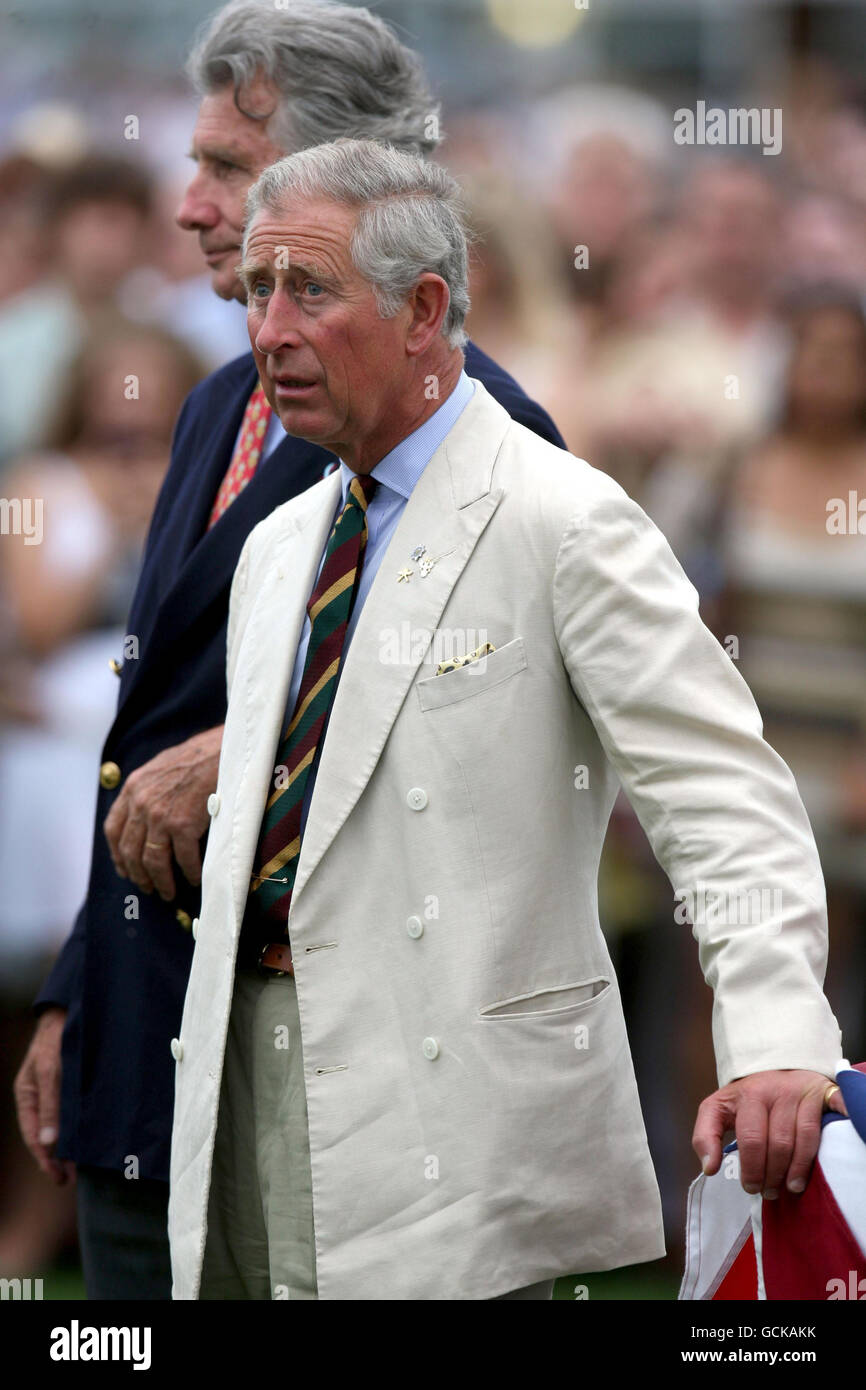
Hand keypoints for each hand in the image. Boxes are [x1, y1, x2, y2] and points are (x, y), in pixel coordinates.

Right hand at [14, 1008, 73, 1183]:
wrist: (73, 1008)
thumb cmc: (57, 1037)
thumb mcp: (51, 1071)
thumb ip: (50, 1105)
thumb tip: (48, 1143)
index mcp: (27, 1094)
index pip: (33, 1135)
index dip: (45, 1158)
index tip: (58, 1176)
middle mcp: (40, 1095)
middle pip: (46, 1134)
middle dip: (56, 1158)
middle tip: (69, 1180)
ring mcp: (56, 1090)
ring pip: (60, 1125)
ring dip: (68, 1146)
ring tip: (79, 1168)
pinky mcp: (73, 1084)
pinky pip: (72, 1112)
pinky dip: (77, 1128)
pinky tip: (87, 1138)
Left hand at [103, 725, 223, 899]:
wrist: (225, 750)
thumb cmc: (200, 757)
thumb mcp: (160, 768)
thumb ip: (148, 791)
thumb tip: (146, 818)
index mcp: (133, 788)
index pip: (114, 829)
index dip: (118, 855)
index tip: (125, 869)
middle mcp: (141, 804)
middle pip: (131, 852)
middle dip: (139, 875)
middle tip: (149, 888)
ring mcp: (161, 816)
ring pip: (153, 861)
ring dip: (161, 882)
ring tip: (169, 892)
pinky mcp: (183, 825)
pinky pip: (183, 859)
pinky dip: (189, 873)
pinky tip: (193, 878)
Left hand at [693, 1068, 847, 1197]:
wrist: (773, 1066)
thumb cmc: (746, 1097)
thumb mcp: (717, 1108)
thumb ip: (705, 1135)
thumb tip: (709, 1168)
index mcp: (749, 1095)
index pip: (752, 1139)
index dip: (752, 1169)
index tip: (751, 1188)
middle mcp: (777, 1090)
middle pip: (780, 1143)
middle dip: (774, 1174)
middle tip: (771, 1192)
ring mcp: (803, 1091)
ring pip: (806, 1138)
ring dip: (799, 1169)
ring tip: (792, 1187)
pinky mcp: (824, 1092)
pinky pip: (836, 1111)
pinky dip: (841, 1125)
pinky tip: (835, 1149)